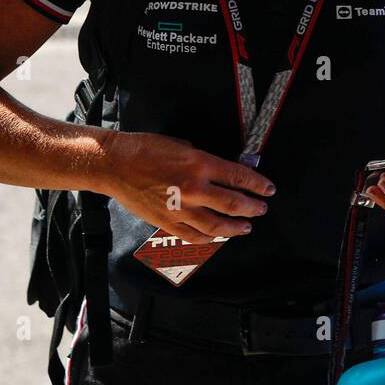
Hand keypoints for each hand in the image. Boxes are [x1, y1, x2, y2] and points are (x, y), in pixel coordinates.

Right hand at [100, 132, 274, 244]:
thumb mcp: (182, 145)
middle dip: (252, 207)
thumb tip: (220, 171)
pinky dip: (208, 238)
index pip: (238, 177)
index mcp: (199, 164)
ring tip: (246, 227)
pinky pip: (193, 236)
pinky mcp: (167, 223)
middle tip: (261, 208)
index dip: (257, 184)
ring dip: (235, 227)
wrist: (116, 164)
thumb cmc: (146, 149)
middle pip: (233, 203)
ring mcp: (180, 209)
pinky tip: (217, 237)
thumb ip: (202, 160)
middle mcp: (194, 188)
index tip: (268, 189)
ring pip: (216, 226)